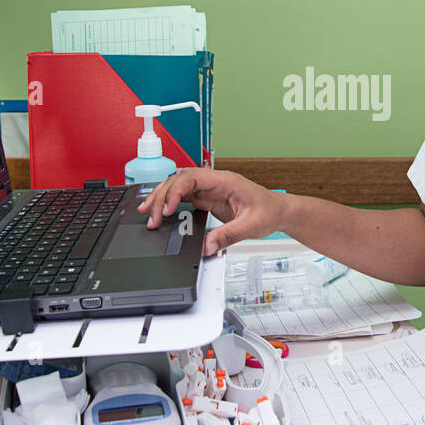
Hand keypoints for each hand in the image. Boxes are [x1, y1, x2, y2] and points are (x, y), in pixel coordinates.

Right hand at [136, 168, 282, 254]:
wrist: (278, 211)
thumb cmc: (268, 211)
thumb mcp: (251, 226)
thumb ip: (228, 236)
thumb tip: (207, 246)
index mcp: (224, 180)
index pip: (191, 177)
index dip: (175, 191)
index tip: (167, 209)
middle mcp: (214, 182)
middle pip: (179, 181)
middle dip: (161, 197)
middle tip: (151, 218)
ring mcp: (209, 190)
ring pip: (177, 187)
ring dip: (161, 198)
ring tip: (146, 213)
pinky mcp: (207, 199)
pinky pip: (183, 197)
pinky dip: (169, 204)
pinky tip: (160, 213)